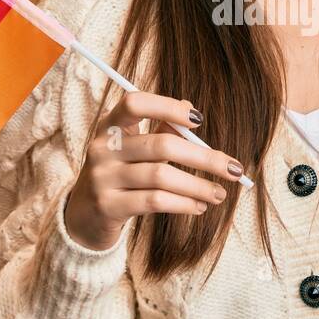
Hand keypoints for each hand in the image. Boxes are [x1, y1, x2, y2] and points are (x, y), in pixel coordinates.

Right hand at [63, 90, 243, 249]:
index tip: (200, 120)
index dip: (167, 107)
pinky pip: (154, 201)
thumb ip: (159, 129)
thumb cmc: (119, 174)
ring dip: (198, 186)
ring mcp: (103, 178)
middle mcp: (102, 148)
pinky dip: (183, 204)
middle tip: (234, 169)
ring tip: (220, 193)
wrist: (84, 215)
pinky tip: (199, 206)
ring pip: (161, 176)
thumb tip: (191, 110)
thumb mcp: (133, 148)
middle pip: (161, 145)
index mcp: (109, 126)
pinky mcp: (108, 206)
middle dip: (204, 157)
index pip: (134, 103)